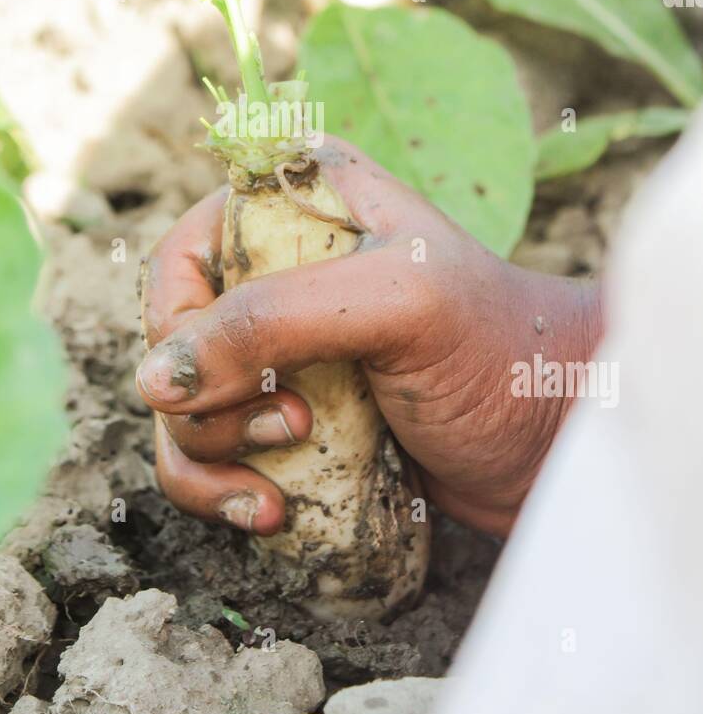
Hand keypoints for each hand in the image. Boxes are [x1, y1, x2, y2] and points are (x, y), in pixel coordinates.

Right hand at [137, 137, 602, 538]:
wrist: (559, 444)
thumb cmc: (498, 352)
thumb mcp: (394, 306)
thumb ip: (271, 321)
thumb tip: (154, 380)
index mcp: (302, 201)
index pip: (181, 255)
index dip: (180, 324)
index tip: (225, 376)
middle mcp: (281, 268)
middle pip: (173, 340)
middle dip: (207, 404)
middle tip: (291, 425)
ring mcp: (284, 350)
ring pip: (184, 406)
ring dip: (213, 456)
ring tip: (283, 481)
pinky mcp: (292, 416)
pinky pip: (213, 454)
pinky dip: (224, 491)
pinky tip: (273, 511)